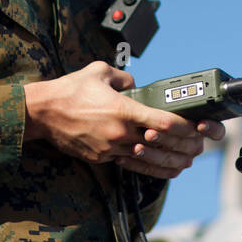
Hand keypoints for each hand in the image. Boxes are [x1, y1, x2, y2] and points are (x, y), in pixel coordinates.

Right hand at [23, 61, 224, 179]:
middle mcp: (120, 132)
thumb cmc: (69, 90)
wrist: (41, 112)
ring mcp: (111, 148)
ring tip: (188, 161)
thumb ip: (124, 77)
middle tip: (200, 146)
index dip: (185, 127)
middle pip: (161, 144)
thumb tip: (135, 85)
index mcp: (123, 109)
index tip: (198, 128)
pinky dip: (150, 167)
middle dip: (185, 146)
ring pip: (148, 158)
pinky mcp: (102, 157)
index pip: (164, 122)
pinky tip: (164, 170)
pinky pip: (131, 163)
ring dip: (171, 161)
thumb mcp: (99, 71)